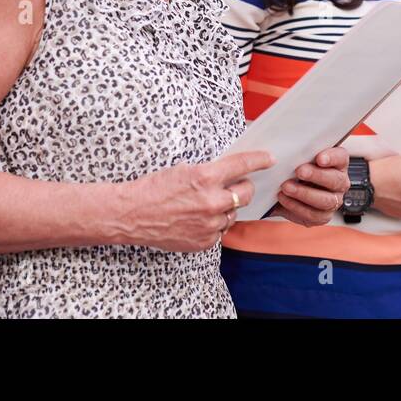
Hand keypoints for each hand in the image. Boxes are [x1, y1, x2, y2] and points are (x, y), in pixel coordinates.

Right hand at [119, 150, 272, 252]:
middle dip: (242, 187)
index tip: (269, 159)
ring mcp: (209, 224)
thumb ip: (210, 173)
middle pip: (245, 193)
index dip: (259, 160)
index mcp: (205, 177)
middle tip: (231, 185)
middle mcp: (211, 202)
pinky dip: (213, 225)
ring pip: (233, 214)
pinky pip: (220, 231)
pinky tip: (196, 219)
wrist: (131, 215)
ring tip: (203, 205)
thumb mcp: (183, 170)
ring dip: (225, 208)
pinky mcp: (204, 242)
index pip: (242, 165)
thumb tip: (230, 173)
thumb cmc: (153, 188)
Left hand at [273, 147, 349, 226]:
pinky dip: (297, 207)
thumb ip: (297, 152)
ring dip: (304, 193)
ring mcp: (333, 200)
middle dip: (316, 176)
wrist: (284, 190)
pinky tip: (284, 199)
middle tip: (299, 171)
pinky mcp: (323, 216)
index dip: (332, 158)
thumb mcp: (296, 157)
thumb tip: (279, 150)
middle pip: (335, 180)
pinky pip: (314, 214)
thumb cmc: (293, 168)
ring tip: (286, 187)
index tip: (319, 158)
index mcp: (337, 163)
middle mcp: (339, 182)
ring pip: (325, 200)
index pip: (341, 157)